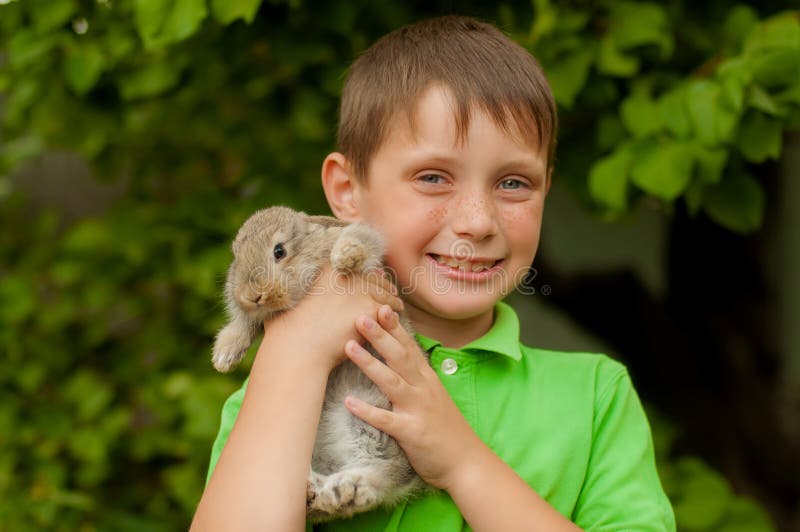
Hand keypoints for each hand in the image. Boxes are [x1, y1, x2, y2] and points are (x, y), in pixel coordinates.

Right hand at [262, 265, 402, 372]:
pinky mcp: (368, 306)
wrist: (298, 348)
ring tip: (396, 302)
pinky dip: (394, 311)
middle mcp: (343, 273)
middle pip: (371, 275)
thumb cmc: (287, 329)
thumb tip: (283, 277)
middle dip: (381, 282)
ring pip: (382, 290)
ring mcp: (357, 288)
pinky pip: (388, 306)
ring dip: (390, 295)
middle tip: (389, 288)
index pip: (354, 265)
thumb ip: (295, 285)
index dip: (364, 272)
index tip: (370, 278)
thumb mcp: (286, 297)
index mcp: (325, 268)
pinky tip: (397, 314)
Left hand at [342, 305, 484, 490]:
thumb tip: (397, 359)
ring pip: (391, 381)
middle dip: (379, 335)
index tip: (380, 305)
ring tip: (349, 347)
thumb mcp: (434, 396)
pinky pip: (386, 420)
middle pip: (399, 357)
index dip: (394, 327)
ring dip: (369, 363)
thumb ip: (416, 378)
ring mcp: (418, 410)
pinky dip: (368, 411)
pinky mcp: (411, 433)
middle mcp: (423, 389)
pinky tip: (349, 402)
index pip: (409, 347)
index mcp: (427, 379)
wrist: (467, 463)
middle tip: (360, 316)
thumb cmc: (446, 430)